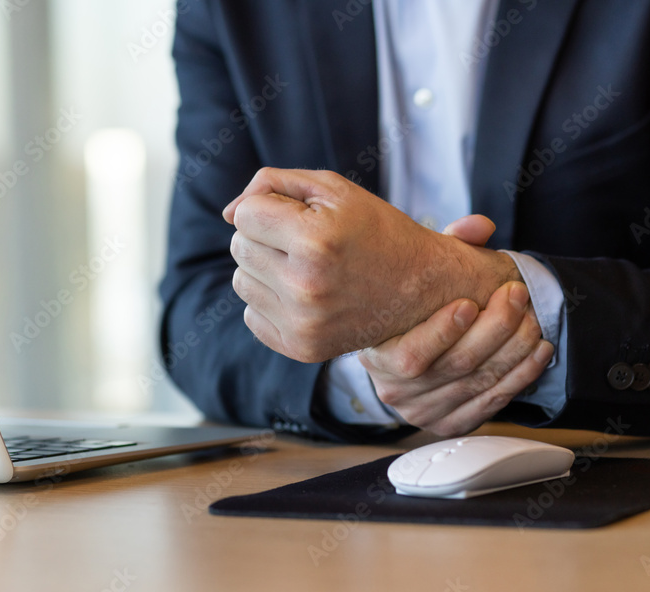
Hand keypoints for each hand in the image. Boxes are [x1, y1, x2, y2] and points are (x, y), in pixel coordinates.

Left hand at [222, 168, 521, 362]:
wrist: (421, 289)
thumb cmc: (374, 230)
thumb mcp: (333, 189)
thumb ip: (272, 185)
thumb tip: (228, 215)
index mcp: (315, 242)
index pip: (246, 216)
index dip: (270, 209)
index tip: (300, 216)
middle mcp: (305, 287)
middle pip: (239, 248)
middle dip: (265, 237)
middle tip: (307, 242)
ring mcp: (303, 324)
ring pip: (241, 282)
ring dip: (264, 270)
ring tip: (306, 268)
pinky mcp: (301, 348)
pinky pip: (252, 315)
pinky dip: (271, 302)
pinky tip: (306, 296)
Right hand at [359, 217, 553, 436]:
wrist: (400, 354)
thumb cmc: (410, 311)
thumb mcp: (417, 276)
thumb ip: (446, 245)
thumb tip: (479, 227)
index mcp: (379, 355)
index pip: (412, 355)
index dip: (444, 331)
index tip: (470, 303)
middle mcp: (397, 390)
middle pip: (457, 365)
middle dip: (496, 328)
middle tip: (516, 297)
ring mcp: (423, 412)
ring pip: (480, 383)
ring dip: (516, 351)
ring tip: (533, 320)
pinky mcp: (450, 424)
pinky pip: (492, 403)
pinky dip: (521, 376)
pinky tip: (538, 353)